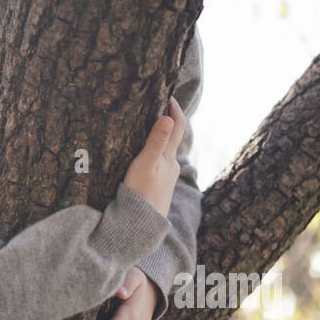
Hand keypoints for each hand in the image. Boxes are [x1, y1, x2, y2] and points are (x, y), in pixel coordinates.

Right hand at [122, 96, 185, 216]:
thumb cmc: (141, 193)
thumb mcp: (146, 164)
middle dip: (169, 121)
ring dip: (162, 137)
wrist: (141, 224)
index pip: (178, 126)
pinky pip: (161, 162)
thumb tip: (168, 117)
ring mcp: (167, 177)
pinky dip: (157, 152)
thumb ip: (156, 141)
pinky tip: (148, 155)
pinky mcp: (160, 186)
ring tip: (151, 127)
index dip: (175, 109)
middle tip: (159, 106)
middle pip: (174, 137)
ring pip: (167, 151)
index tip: (169, 95)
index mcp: (169, 157)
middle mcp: (172, 165)